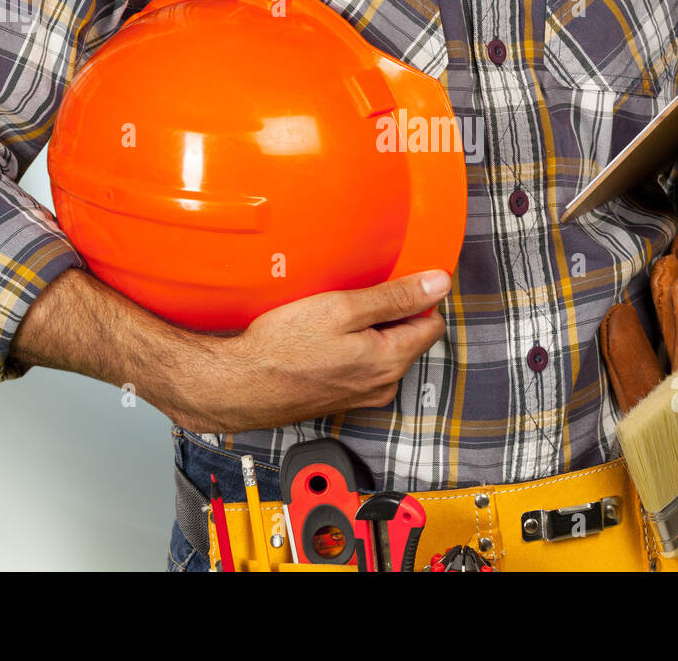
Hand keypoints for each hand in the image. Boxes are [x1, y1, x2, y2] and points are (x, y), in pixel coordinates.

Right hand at [163, 270, 451, 432]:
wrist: (239, 385)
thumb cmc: (282, 348)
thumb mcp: (342, 309)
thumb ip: (395, 297)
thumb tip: (438, 284)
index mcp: (391, 361)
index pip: (432, 323)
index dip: (418, 297)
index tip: (396, 280)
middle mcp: (383, 384)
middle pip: (408, 338)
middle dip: (391, 313)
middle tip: (357, 293)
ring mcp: (362, 395)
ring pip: (384, 351)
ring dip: (369, 330)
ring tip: (336, 314)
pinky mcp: (341, 398)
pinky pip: (361, 365)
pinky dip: (350, 347)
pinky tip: (323, 335)